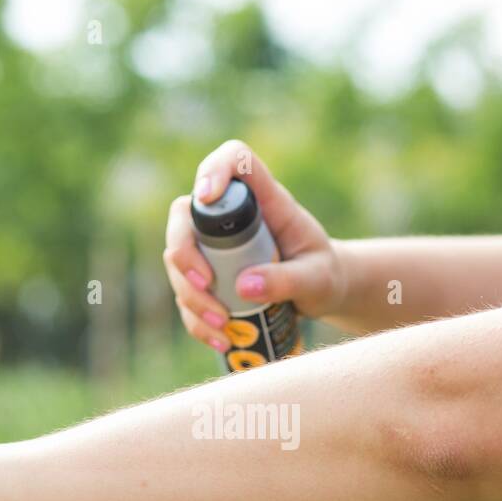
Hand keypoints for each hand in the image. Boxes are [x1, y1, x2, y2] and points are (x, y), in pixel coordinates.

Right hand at [162, 138, 345, 352]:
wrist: (324, 294)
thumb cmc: (325, 274)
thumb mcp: (317, 279)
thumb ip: (287, 280)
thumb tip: (243, 287)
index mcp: (265, 200)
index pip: (234, 161)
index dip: (214, 169)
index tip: (207, 196)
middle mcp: (232, 218)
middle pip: (185, 214)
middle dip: (183, 251)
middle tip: (205, 284)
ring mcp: (214, 247)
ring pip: (176, 258)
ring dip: (189, 293)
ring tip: (221, 325)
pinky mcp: (208, 277)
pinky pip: (185, 293)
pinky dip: (195, 319)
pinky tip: (220, 339)